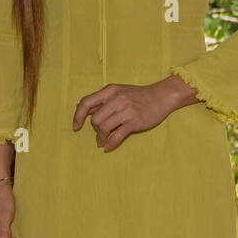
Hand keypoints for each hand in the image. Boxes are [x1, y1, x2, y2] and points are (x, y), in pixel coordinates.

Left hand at [72, 76, 191, 151]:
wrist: (161, 96)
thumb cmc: (137, 95)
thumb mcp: (118, 91)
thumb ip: (101, 100)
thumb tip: (81, 109)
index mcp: (110, 90)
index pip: (86, 103)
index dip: (78, 116)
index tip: (76, 126)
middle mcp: (116, 99)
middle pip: (95, 119)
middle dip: (94, 129)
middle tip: (99, 133)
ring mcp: (126, 110)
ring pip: (103, 128)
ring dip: (100, 137)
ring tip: (102, 141)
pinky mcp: (134, 122)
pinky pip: (117, 136)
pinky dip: (109, 143)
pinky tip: (107, 147)